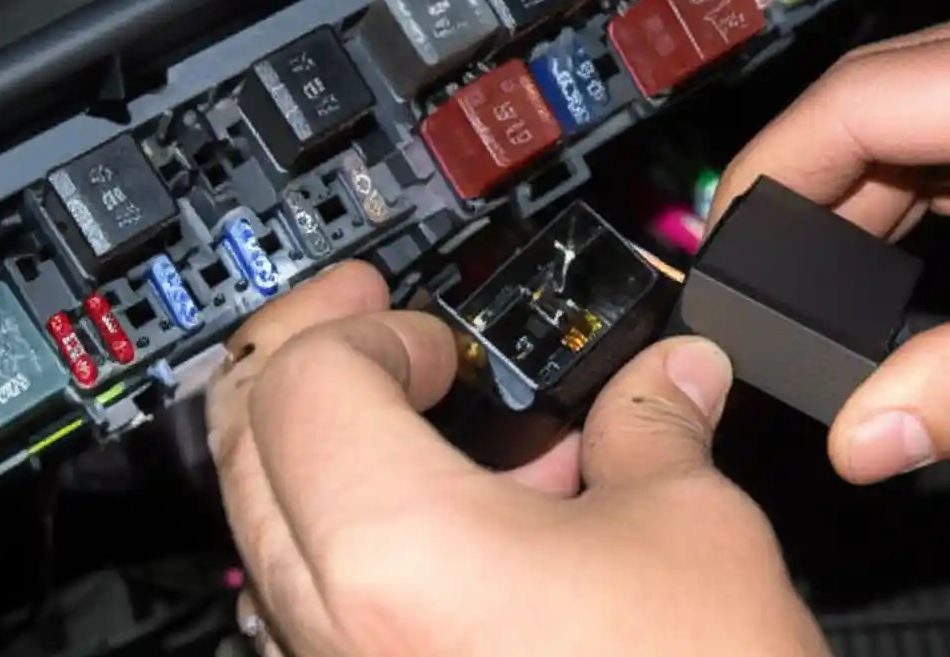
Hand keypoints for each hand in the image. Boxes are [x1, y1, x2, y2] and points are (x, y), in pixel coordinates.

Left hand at [206, 262, 826, 655]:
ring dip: (348, 455)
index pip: (305, 377)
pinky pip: (321, 606)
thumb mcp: (696, 533)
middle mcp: (331, 630)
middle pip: (253, 445)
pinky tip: (487, 539)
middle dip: (321, 365)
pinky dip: (375, 540)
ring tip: (477, 447)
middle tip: (393, 337)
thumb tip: (670, 373)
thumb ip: (658, 421)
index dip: (369, 323)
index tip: (436, 331)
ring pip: (277, 530)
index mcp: (393, 554)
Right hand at [712, 0, 949, 483]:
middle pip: (887, 101)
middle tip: (758, 282)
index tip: (729, 248)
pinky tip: (892, 264)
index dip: (776, 174)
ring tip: (811, 287)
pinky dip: (923, 206)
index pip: (868, 99)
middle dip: (809, 191)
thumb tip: (870, 433)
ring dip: (861, 201)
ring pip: (929, 123)